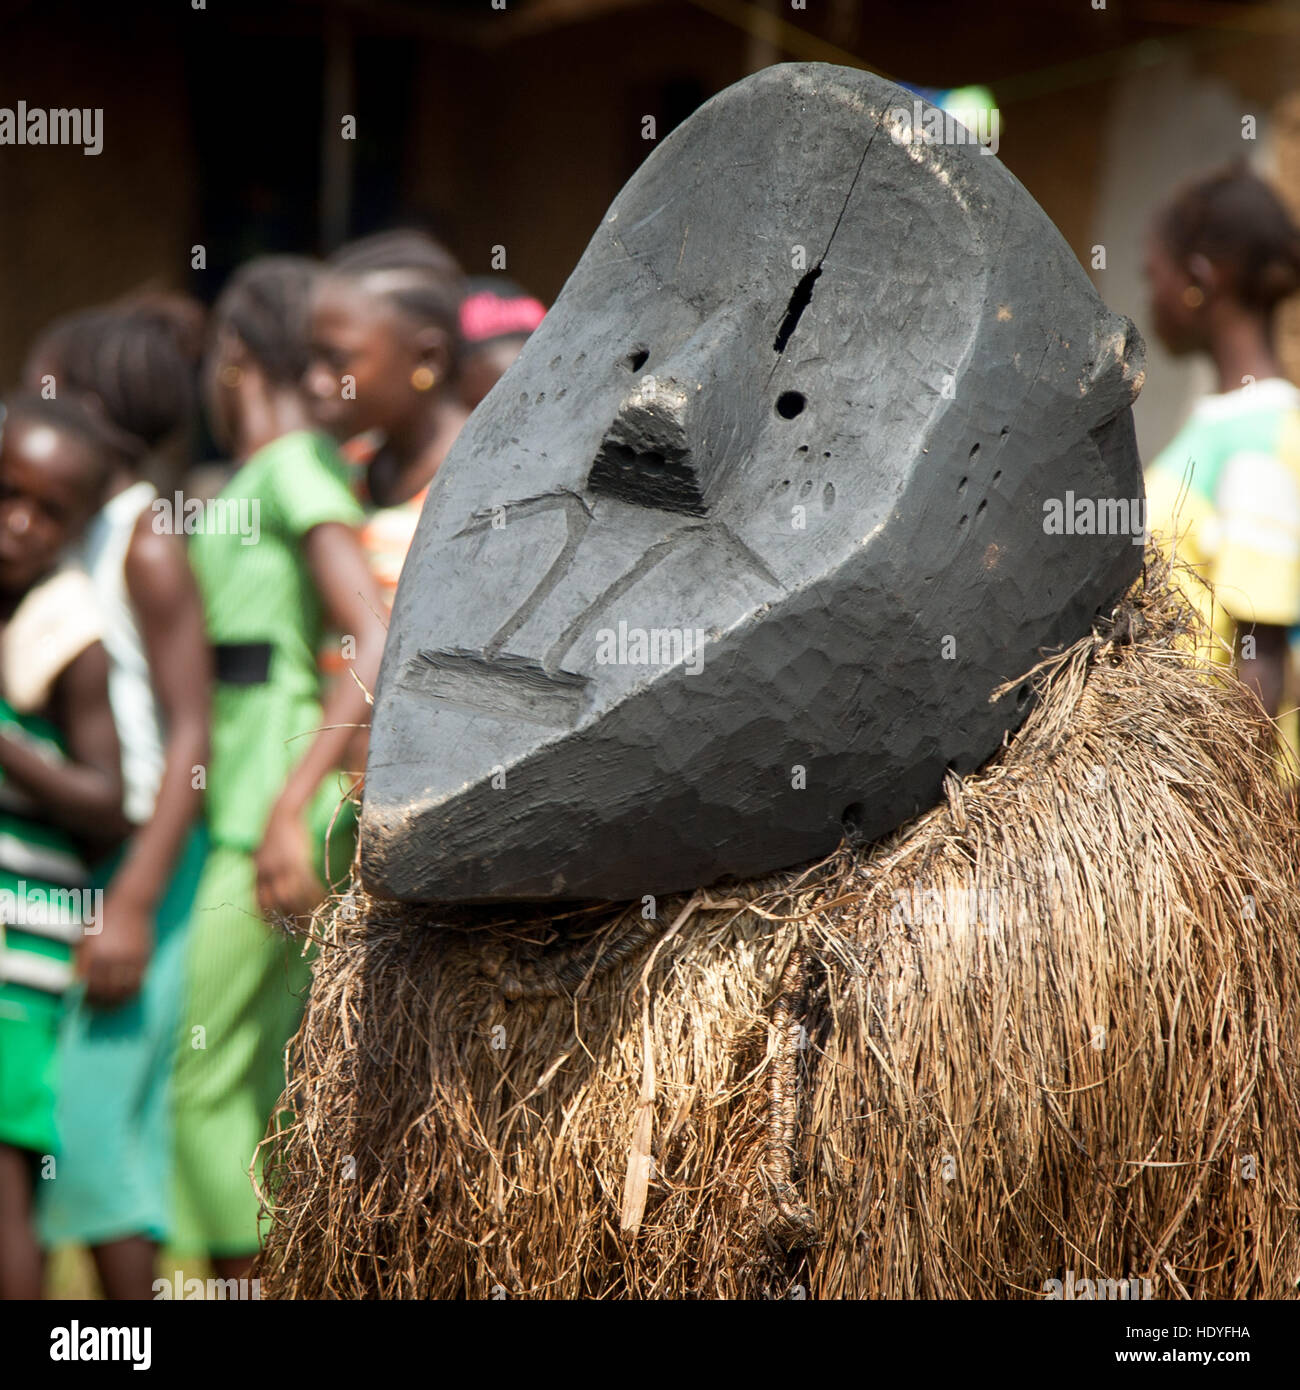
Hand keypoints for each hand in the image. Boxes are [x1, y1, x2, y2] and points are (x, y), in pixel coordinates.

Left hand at [78, 890, 153, 1004]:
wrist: (131, 902)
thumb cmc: (103, 918)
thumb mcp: (84, 935)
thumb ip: (80, 959)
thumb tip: (75, 983)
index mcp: (92, 952)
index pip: (87, 984)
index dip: (85, 997)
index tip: (85, 1004)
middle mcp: (110, 956)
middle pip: (104, 990)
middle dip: (100, 1002)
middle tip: (98, 1008)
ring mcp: (129, 957)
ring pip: (122, 988)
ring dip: (117, 1001)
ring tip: (113, 1005)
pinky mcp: (144, 956)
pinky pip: (138, 981)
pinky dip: (133, 992)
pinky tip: (128, 995)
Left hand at [254, 802, 324, 921]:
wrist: (283, 813)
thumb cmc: (277, 834)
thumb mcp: (265, 856)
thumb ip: (267, 873)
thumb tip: (276, 889)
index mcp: (258, 873)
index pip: (262, 903)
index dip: (270, 919)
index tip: (279, 931)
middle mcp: (267, 872)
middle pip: (278, 903)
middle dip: (291, 918)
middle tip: (302, 929)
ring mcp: (282, 866)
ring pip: (293, 896)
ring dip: (305, 909)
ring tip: (316, 916)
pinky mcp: (298, 859)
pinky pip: (307, 883)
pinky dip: (315, 893)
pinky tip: (323, 897)